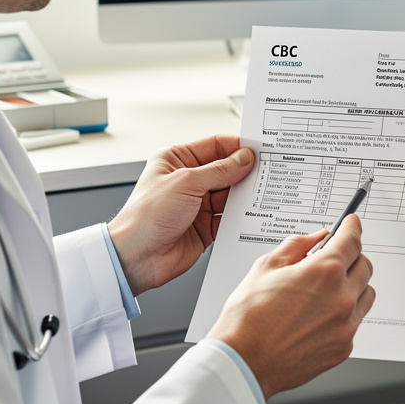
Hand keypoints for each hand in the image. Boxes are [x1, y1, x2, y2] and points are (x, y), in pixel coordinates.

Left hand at [107, 136, 255, 294]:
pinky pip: (230, 217)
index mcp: (176, 160)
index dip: (237, 146)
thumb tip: (244, 159)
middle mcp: (187, 180)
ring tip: (262, 192)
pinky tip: (252, 213)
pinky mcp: (205, 226)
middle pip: (225, 170)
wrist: (136, 257)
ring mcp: (197, 204)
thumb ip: (219, 171)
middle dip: (245, 171)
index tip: (260, 149)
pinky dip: (241, 216)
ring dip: (244, 195)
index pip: (214, 146)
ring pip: (230, 194)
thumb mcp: (186, 183)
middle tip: (268, 171)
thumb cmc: (145, 217)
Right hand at [205, 214, 374, 398]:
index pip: (353, 240)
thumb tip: (317, 237)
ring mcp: (346, 325)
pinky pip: (355, 321)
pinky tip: (319, 316)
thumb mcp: (266, 267)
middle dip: (350, 257)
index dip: (352, 227)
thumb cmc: (248, 319)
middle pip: (364, 265)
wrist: (243, 363)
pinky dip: (344, 313)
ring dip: (351, 285)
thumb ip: (297, 245)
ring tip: (324, 291)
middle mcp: (342, 298)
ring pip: (365, 293)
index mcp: (324, 272)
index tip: (352, 224)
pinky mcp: (344, 347)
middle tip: (331, 259)